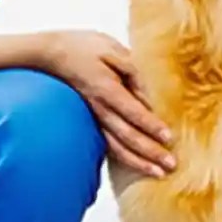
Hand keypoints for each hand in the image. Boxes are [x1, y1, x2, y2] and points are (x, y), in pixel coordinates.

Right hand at [37, 31, 175, 177]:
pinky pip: (108, 145)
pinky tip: (137, 166)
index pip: (133, 112)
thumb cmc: (84, 48)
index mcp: (107, 89)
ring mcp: (94, 118)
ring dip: (138, 162)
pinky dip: (123, 158)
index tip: (169, 138)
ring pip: (116, 147)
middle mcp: (100, 109)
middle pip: (127, 136)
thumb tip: (149, 95)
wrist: (50, 55)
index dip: (151, 126)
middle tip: (171, 166)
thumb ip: (133, 70)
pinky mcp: (92, 121)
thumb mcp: (112, 48)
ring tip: (158, 173)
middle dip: (149, 152)